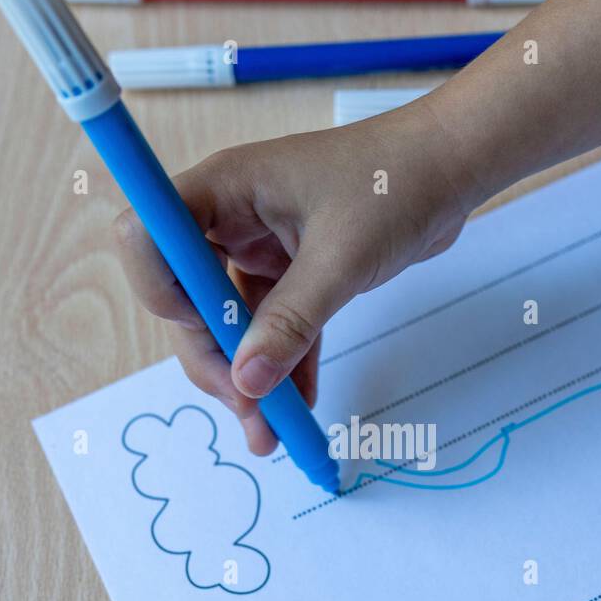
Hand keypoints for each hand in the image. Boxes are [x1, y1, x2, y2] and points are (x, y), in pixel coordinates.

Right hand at [113, 98, 473, 455]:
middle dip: (215, 359)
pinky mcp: (290, 270)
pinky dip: (283, 365)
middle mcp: (229, 218)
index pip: (149, 238)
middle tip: (250, 413)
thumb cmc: (395, 184)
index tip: (206, 333)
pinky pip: (272, 327)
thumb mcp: (341, 259)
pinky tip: (299, 405)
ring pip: (230, 323)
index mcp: (224, 190)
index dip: (162, 291)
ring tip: (273, 432)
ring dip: (248, 377)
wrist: (451, 167)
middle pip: (188, 299)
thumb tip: (246, 382)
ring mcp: (258, 245)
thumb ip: (290, 322)